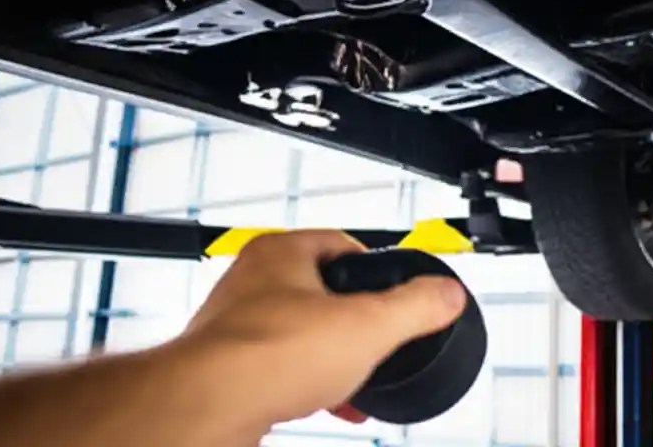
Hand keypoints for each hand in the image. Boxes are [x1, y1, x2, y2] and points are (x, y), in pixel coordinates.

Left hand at [178, 230, 465, 429]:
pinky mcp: (223, 367)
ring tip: (353, 381)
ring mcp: (233, 325)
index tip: (392, 294)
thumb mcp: (369, 327)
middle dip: (352, 323)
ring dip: (329, 357)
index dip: (374, 270)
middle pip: (320, 292)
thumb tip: (446, 294)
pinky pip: (276, 368)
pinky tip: (323, 402)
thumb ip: (416, 307)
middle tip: (374, 342)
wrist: (206, 409)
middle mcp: (251, 282)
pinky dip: (304, 383)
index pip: (341, 244)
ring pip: (297, 334)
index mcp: (282, 253)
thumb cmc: (267, 357)